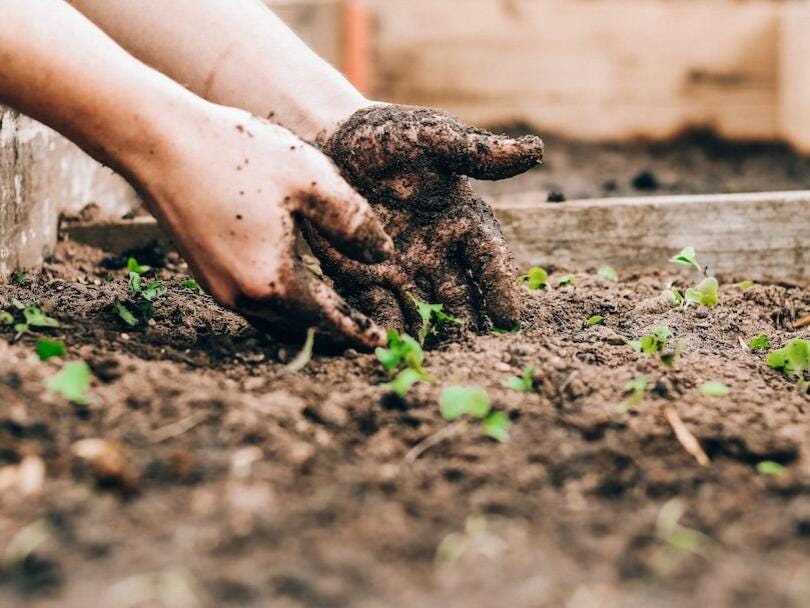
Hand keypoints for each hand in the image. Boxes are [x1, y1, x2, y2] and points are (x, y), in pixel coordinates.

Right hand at [133, 104, 392, 348]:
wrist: (158, 140)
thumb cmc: (237, 154)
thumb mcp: (311, 180)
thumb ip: (354, 222)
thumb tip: (383, 255)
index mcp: (271, 281)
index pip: (327, 319)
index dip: (358, 330)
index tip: (382, 343)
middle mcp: (241, 296)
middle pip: (300, 327)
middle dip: (335, 331)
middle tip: (365, 332)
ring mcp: (218, 287)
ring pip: (275, 318)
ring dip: (308, 319)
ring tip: (337, 312)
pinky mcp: (204, 272)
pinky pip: (254, 302)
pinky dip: (283, 303)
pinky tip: (297, 285)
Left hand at [307, 104, 542, 333]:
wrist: (330, 143)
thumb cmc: (388, 137)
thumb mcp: (431, 137)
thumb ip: (476, 151)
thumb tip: (535, 150)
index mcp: (463, 222)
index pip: (490, 260)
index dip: (501, 288)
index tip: (509, 319)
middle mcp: (438, 253)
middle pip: (461, 297)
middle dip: (469, 325)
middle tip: (475, 353)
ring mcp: (403, 270)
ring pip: (424, 311)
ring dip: (430, 334)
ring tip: (435, 359)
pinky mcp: (365, 278)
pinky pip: (379, 308)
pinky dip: (386, 327)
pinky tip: (390, 346)